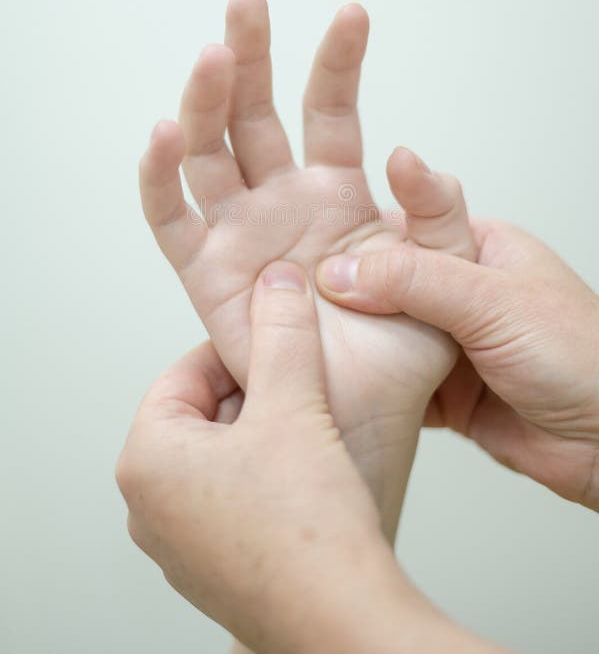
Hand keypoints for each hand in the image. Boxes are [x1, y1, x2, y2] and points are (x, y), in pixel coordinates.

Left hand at [117, 262, 499, 653]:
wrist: (342, 620)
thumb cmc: (306, 530)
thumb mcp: (295, 404)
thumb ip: (282, 332)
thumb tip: (277, 283)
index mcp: (146, 460)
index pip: (187, 372)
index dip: (242, 349)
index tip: (280, 341)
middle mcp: (148, 507)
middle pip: (205, 414)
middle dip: (258, 393)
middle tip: (304, 385)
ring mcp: (180, 544)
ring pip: (224, 455)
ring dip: (267, 433)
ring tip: (314, 431)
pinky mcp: (214, 568)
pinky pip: (234, 498)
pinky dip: (268, 477)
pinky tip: (311, 478)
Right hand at [139, 0, 475, 538]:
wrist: (386, 425)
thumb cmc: (420, 354)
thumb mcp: (461, 275)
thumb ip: (438, 217)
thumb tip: (407, 155)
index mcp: (340, 195)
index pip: (330, 110)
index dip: (338, 61)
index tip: (354, 13)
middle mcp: (284, 206)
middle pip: (254, 115)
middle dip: (249, 56)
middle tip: (247, 2)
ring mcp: (243, 237)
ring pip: (208, 153)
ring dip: (204, 102)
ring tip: (214, 56)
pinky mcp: (208, 281)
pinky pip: (170, 224)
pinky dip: (159, 180)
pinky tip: (164, 134)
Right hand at [316, 220, 598, 509]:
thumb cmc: (585, 358)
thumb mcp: (493, 301)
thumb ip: (416, 280)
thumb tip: (342, 271)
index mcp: (477, 248)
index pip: (404, 224)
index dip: (358, 232)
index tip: (311, 236)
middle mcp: (459, 292)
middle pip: (383, 281)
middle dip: (342, 288)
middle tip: (290, 288)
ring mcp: (448, 343)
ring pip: (382, 331)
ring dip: (350, 336)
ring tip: (297, 331)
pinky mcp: (442, 392)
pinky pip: (391, 378)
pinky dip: (365, 380)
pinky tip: (330, 377)